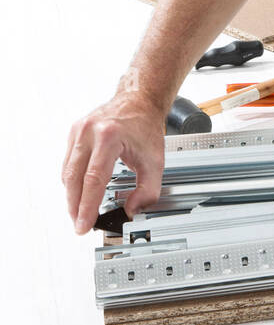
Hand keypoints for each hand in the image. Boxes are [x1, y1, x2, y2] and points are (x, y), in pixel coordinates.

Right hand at [62, 92, 166, 233]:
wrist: (139, 100)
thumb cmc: (145, 126)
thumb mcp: (155, 161)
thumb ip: (148, 190)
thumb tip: (132, 210)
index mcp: (109, 136)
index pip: (93, 180)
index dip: (87, 207)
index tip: (84, 225)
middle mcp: (89, 131)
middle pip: (74, 178)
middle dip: (75, 206)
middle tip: (79, 225)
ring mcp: (78, 130)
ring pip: (67, 172)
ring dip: (72, 195)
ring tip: (79, 212)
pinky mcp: (74, 132)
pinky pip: (68, 162)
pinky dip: (72, 180)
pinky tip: (79, 192)